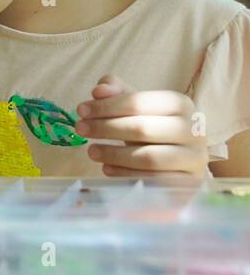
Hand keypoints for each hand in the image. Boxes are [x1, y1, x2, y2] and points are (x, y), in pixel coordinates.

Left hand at [76, 75, 207, 181]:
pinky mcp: (189, 184)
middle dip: (105, 128)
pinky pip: (152, 181)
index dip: (106, 106)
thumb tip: (99, 91)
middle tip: (80, 129)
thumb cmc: (152, 127)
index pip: (138, 102)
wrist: (178, 160)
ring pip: (148, 157)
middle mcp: (194, 130)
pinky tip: (107, 168)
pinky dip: (125, 175)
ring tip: (91, 151)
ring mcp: (195, 159)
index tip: (81, 110)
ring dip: (113, 154)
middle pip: (142, 128)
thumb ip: (116, 93)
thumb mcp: (135, 107)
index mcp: (181, 104)